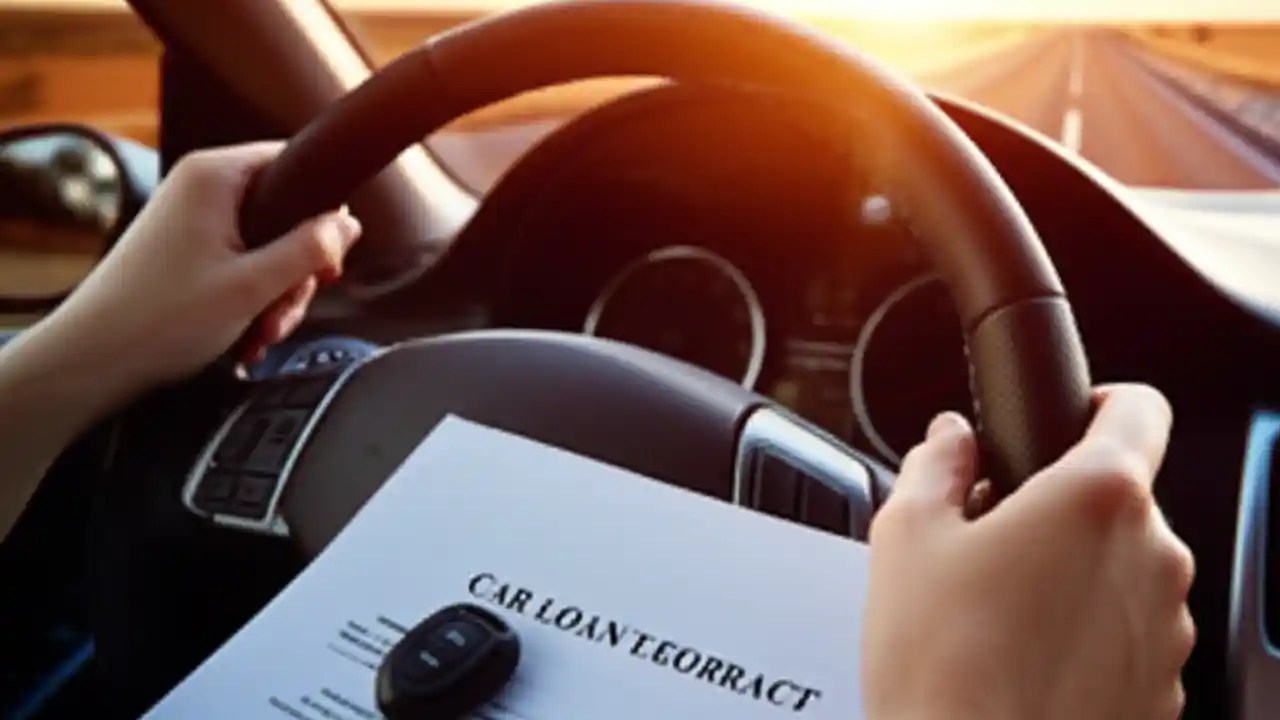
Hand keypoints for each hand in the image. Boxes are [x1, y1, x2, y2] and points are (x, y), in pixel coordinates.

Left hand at [0, 142, 361, 538]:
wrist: (91, 360)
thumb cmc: (160, 320)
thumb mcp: (253, 287)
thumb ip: (309, 251)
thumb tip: (348, 225)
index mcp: (215, 176)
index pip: (296, 164)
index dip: (323, 213)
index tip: (326, 262)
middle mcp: (202, 187)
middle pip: (286, 214)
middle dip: (296, 272)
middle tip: (284, 310)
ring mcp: (192, 218)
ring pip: (267, 247)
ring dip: (276, 295)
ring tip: (260, 331)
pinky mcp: (186, 249)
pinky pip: (241, 264)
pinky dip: (252, 300)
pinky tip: (245, 334)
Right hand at [862, 385, 1193, 719]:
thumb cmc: (941, 663)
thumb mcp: (907, 534)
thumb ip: (936, 463)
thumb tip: (952, 439)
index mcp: (1097, 497)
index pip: (1139, 408)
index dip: (1098, 402)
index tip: (1067, 420)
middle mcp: (1152, 555)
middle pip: (1119, 497)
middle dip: (1060, 508)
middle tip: (991, 543)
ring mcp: (1165, 627)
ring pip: (1125, 568)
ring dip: (1076, 573)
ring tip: (1001, 612)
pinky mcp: (1160, 687)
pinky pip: (1129, 633)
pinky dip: (1088, 633)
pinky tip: (1024, 656)